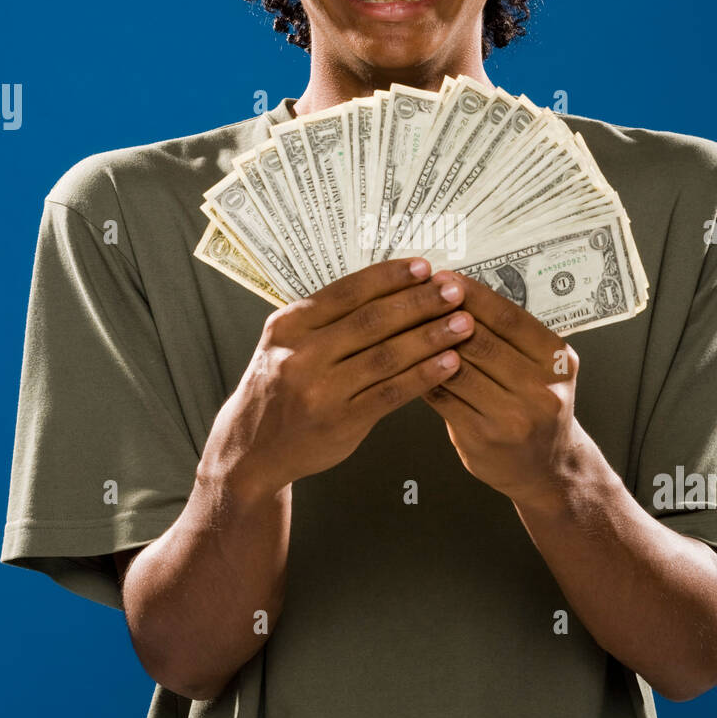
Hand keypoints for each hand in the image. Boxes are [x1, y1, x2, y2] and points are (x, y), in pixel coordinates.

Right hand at [197, 259, 475, 499]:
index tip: (426, 267)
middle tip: (455, 290)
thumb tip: (393, 286)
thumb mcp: (287, 344)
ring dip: (430, 337)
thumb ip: (328, 318)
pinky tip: (451, 363)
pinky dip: (424, 376)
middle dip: (420, 302)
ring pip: (386, 356)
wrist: (252, 450)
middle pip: (372, 320)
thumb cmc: (281, 388)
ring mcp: (320, 390)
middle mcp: (302, 354)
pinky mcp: (340, 422)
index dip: (391, 277)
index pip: (348, 291)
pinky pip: (391, 393)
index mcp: (290, 324)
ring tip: (464, 323)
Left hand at [421, 271, 587, 504]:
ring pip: (457, 368)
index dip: (472, 294)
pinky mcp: (482, 437)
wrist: (547, 468)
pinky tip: (405, 361)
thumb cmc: (533, 406)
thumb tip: (454, 292)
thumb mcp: (540, 367)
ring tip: (403, 323)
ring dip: (426, 344)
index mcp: (557, 359)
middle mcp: (541, 388)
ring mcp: (513, 416)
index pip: (508, 317)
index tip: (444, 277)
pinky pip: (443, 397)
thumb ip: (507, 337)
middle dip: (442, 314)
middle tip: (414, 294)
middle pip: (480, 341)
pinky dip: (421, 376)